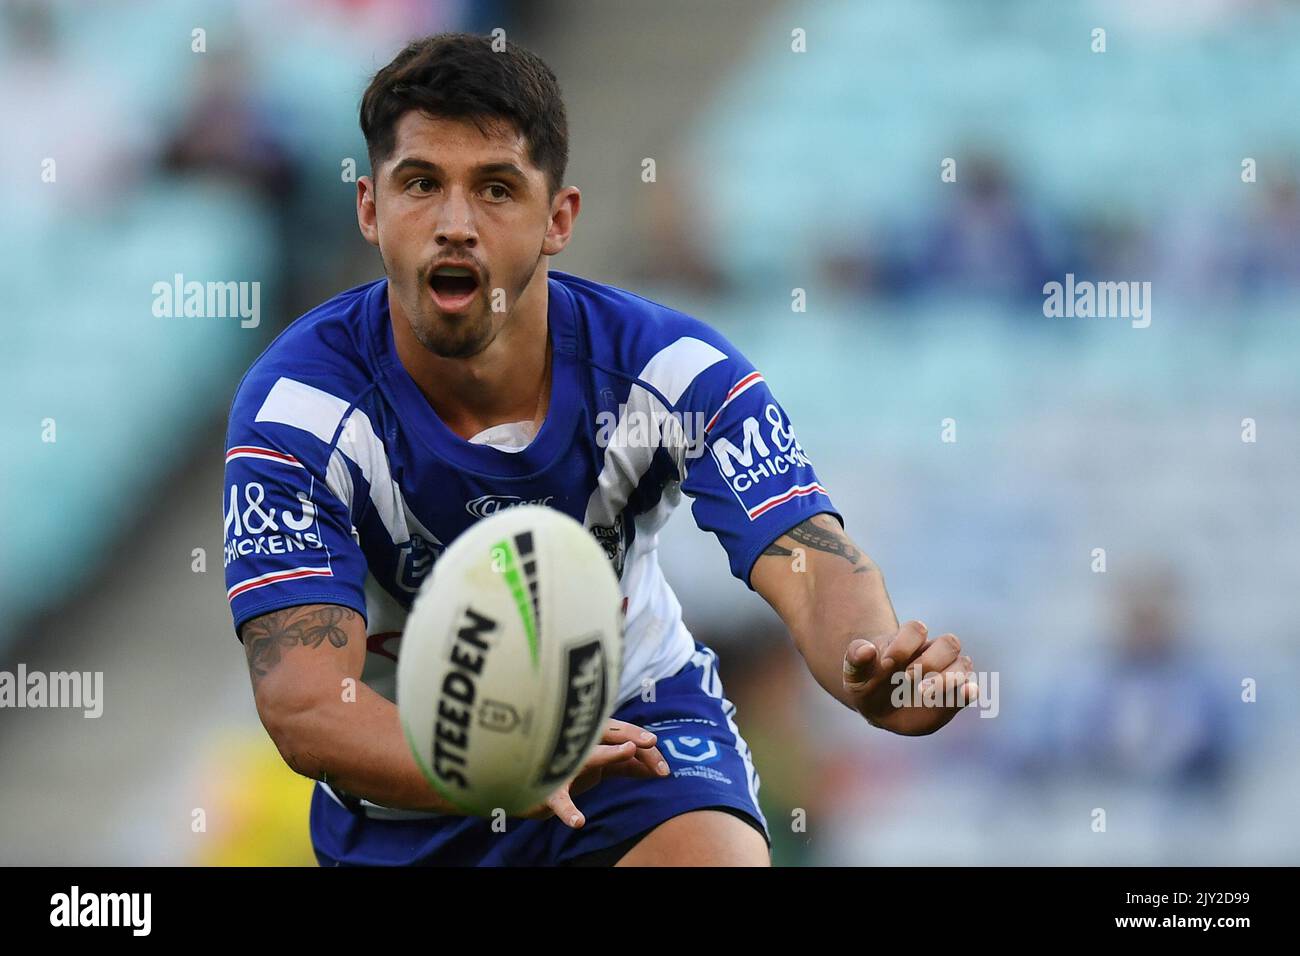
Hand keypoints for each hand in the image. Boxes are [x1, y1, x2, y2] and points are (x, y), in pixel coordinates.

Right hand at [522, 718, 668, 826]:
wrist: (523, 786)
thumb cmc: (568, 773)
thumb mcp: (599, 766)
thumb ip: (625, 765)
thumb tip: (658, 769)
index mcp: (591, 741)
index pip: (620, 732)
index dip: (639, 737)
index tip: (657, 744)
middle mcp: (578, 747)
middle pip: (610, 735)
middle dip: (631, 736)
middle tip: (651, 742)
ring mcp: (563, 766)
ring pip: (587, 757)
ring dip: (607, 753)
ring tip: (628, 751)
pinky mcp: (547, 791)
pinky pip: (559, 802)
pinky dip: (568, 812)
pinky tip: (578, 822)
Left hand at [842, 620, 978, 735]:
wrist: (878, 705)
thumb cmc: (868, 681)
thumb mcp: (854, 672)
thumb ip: (855, 658)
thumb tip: (867, 649)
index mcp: (908, 641)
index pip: (916, 629)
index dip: (903, 644)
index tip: (886, 663)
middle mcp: (932, 653)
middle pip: (948, 643)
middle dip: (929, 662)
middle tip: (907, 677)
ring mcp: (946, 673)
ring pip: (963, 664)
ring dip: (947, 679)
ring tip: (923, 693)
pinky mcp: (954, 696)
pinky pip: (971, 689)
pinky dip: (969, 691)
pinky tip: (966, 694)